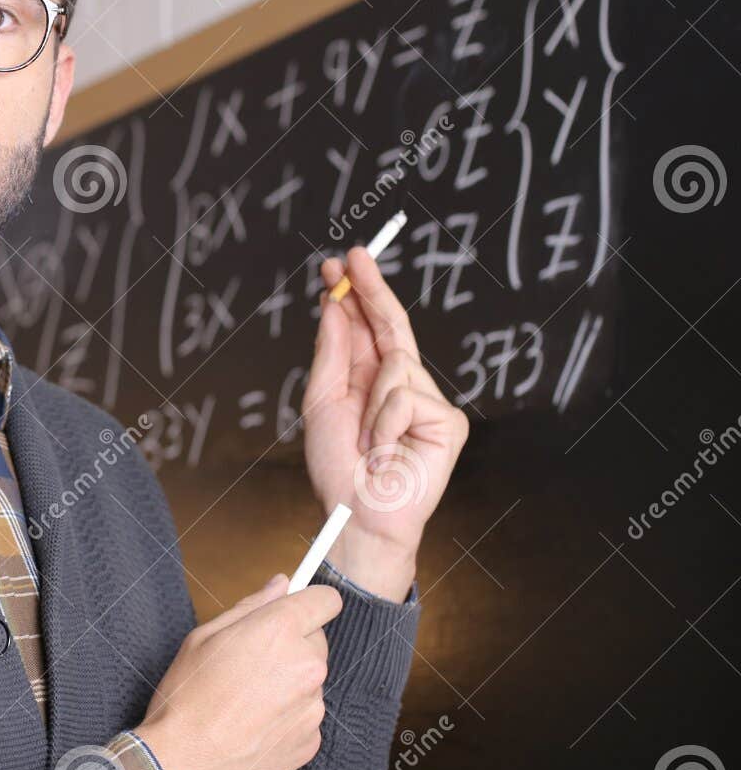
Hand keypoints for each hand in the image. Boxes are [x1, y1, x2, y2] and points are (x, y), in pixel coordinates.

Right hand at [132, 575, 340, 769]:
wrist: (183, 768)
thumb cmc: (185, 700)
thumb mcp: (202, 638)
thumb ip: (250, 607)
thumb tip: (279, 585)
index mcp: (280, 631)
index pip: (325, 600)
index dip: (309, 602)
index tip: (294, 609)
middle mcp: (307, 666)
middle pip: (315, 642)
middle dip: (290, 645)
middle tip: (249, 662)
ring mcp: (313, 708)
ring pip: (308, 681)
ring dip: (287, 684)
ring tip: (243, 703)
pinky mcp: (311, 742)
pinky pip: (304, 717)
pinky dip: (285, 718)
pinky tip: (251, 727)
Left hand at [302, 246, 469, 599]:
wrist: (356, 513)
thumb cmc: (337, 466)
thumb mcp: (321, 401)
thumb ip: (333, 353)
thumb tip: (334, 304)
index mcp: (370, 378)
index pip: (369, 326)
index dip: (356, 293)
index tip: (338, 262)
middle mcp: (401, 384)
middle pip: (393, 324)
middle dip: (370, 288)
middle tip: (352, 256)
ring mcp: (427, 401)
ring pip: (396, 364)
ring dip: (369, 403)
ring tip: (365, 441)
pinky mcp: (447, 422)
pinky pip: (408, 397)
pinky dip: (385, 424)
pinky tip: (384, 450)